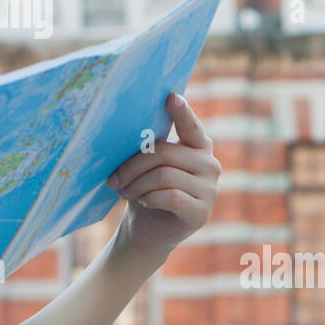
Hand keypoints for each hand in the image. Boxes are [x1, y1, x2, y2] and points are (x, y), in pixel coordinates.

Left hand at [107, 92, 221, 260]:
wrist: (148, 229)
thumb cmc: (145, 188)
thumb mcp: (147, 164)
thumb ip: (149, 145)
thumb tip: (129, 125)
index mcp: (198, 145)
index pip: (190, 125)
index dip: (181, 111)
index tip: (170, 96)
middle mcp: (210, 164)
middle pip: (165, 153)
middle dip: (133, 165)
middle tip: (114, 179)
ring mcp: (210, 189)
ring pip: (164, 176)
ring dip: (137, 184)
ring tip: (124, 191)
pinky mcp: (202, 211)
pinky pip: (169, 197)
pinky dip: (148, 198)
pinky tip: (141, 201)